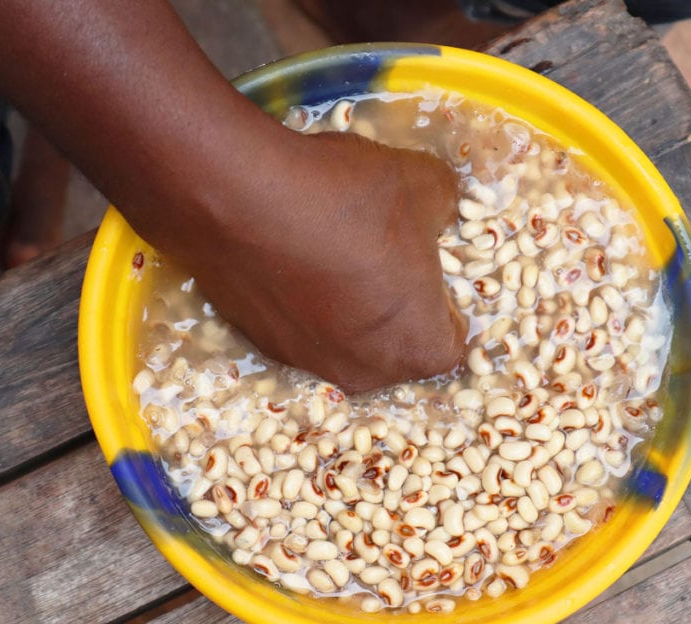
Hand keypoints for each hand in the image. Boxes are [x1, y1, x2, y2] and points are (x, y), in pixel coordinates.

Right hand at [143, 131, 467, 392]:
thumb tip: (439, 213)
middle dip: (396, 311)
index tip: (430, 269)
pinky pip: (299, 327)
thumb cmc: (346, 200)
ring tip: (332, 252)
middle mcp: (364, 372)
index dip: (446, 303)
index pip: (452, 342)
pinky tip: (292, 255)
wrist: (237, 197)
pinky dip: (302, 301)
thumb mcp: (424, 183)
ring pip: (344, 341)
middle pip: (396, 350)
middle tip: (384, 258)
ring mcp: (307, 362)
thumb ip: (446, 207)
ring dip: (346, 309)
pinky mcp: (260, 342)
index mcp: (417, 348)